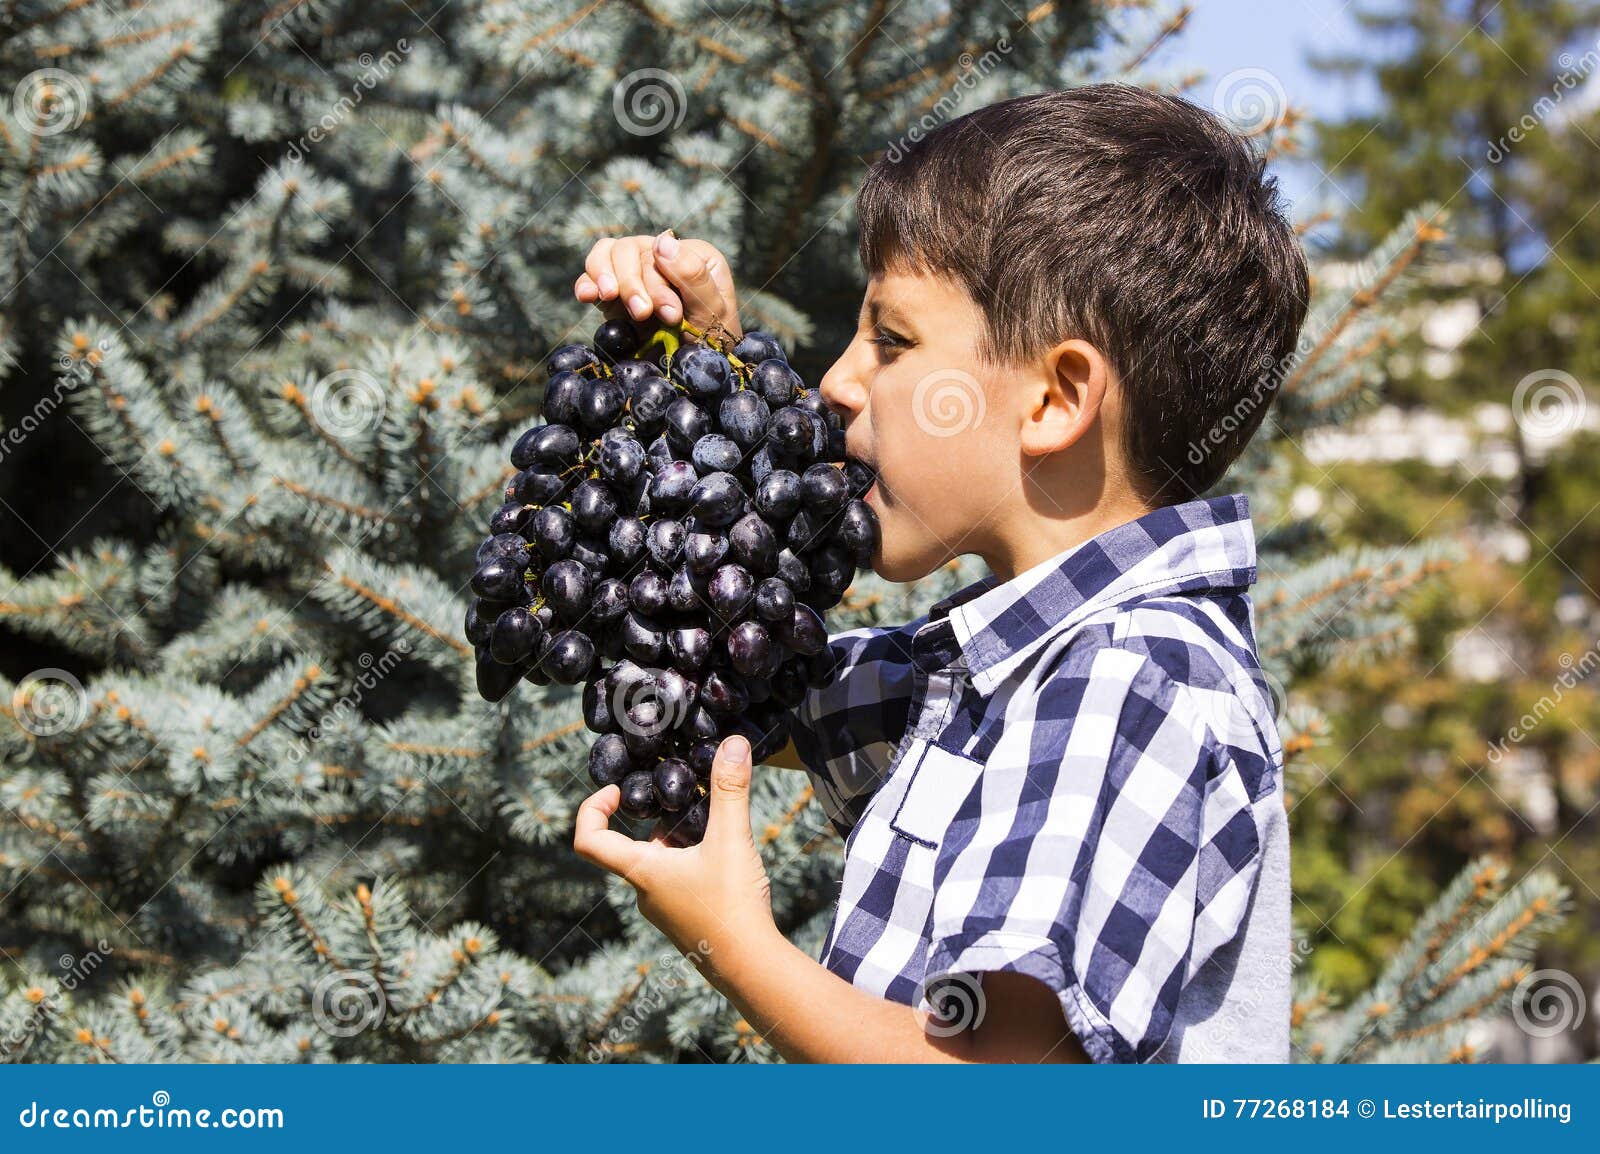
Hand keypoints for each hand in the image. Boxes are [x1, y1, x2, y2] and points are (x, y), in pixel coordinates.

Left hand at [573, 735, 772, 970]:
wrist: (751, 966)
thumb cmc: (732, 907)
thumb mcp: (731, 839)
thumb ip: (730, 789)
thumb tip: (733, 743)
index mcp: (641, 871)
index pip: (589, 840)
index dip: (592, 809)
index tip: (617, 791)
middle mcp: (645, 891)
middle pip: (633, 845)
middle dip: (658, 817)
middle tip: (684, 796)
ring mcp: (665, 909)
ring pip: (660, 862)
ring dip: (680, 838)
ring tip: (714, 821)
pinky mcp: (687, 919)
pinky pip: (679, 880)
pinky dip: (694, 859)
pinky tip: (727, 855)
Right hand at [575, 231, 741, 338]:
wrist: (690, 374)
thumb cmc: (710, 342)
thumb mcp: (713, 312)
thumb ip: (693, 276)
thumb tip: (663, 241)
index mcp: (692, 255)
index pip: (661, 248)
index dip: (658, 280)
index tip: (670, 314)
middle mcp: (661, 257)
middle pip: (630, 250)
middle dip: (634, 285)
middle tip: (643, 315)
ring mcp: (635, 272)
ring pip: (607, 253)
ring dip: (606, 276)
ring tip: (610, 297)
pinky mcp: (614, 292)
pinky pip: (591, 274)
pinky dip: (586, 282)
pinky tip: (586, 296)